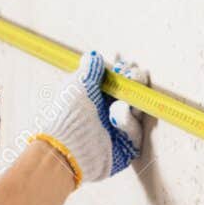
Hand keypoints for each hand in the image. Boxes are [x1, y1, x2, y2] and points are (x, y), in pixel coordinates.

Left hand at [33, 51, 147, 185]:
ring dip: (130, 103)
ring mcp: (117, 132)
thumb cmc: (68, 115)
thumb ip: (89, 71)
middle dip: (134, 84)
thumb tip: (92, 56)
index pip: (117, 83)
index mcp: (95, 99)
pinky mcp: (124, 149)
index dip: (124, 73)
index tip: (124, 66)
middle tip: (132, 77)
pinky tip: (115, 119)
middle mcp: (107, 115)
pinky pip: (136, 134)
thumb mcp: (78, 86)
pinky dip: (129, 124)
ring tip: (118, 104)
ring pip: (137, 113)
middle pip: (132, 96)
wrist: (66, 147)